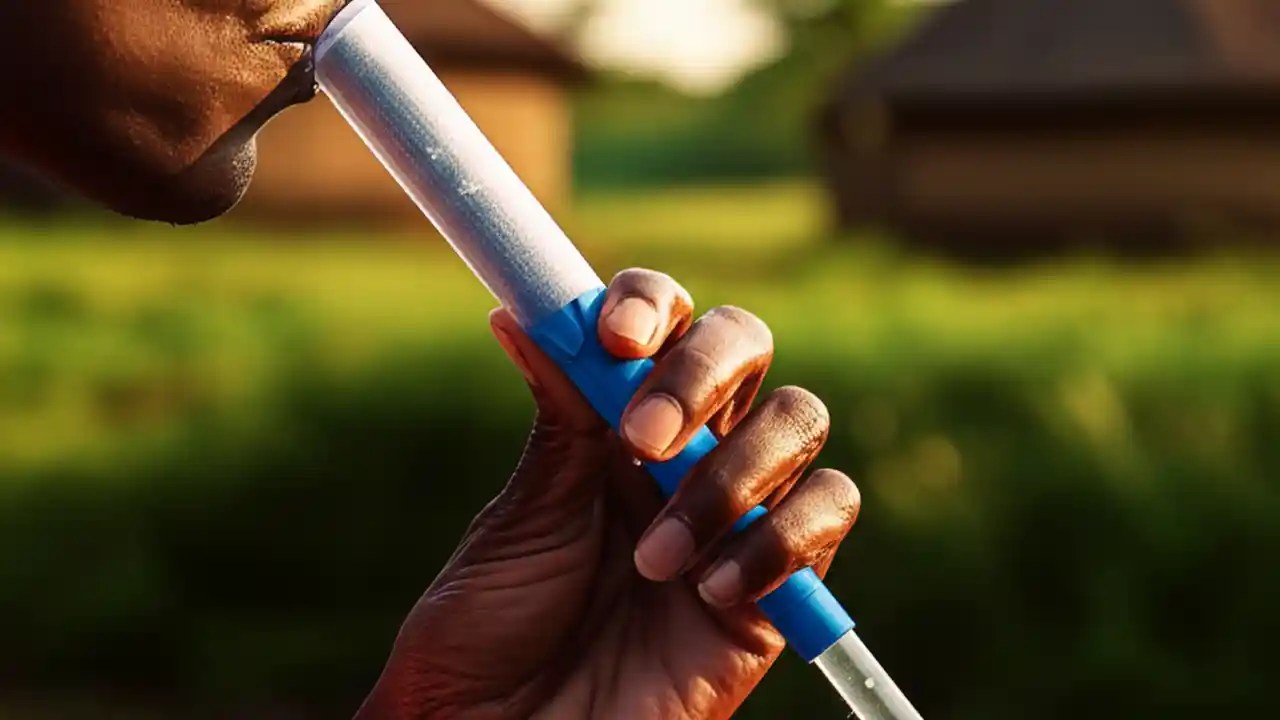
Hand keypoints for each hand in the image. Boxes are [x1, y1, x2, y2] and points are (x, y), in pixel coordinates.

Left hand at [356, 270, 860, 719]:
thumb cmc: (494, 631)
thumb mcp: (523, 514)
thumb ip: (556, 413)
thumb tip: (520, 309)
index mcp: (615, 419)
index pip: (663, 319)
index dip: (652, 306)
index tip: (615, 341)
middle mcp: (687, 448)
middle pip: (744, 343)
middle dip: (701, 375)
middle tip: (639, 443)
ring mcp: (739, 508)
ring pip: (798, 419)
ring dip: (729, 479)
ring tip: (652, 563)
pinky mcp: (784, 579)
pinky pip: (828, 510)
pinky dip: (779, 540)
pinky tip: (709, 593)